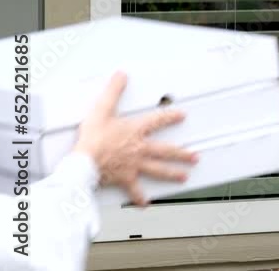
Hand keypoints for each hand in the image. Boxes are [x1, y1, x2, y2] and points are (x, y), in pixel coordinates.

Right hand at [72, 71, 197, 206]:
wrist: (84, 163)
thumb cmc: (93, 139)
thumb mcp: (102, 109)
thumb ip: (113, 91)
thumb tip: (121, 76)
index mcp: (136, 131)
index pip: (158, 121)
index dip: (171, 117)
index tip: (181, 116)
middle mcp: (140, 149)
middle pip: (166, 151)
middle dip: (182, 153)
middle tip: (194, 156)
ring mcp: (134, 165)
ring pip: (158, 170)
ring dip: (172, 174)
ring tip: (183, 177)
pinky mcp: (125, 178)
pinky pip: (135, 190)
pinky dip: (140, 197)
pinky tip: (146, 203)